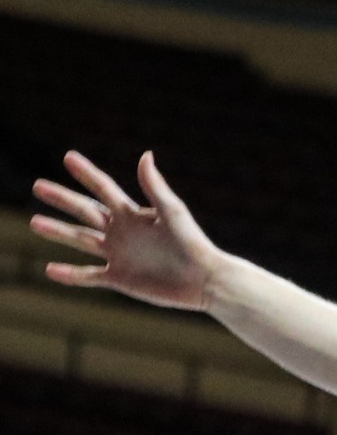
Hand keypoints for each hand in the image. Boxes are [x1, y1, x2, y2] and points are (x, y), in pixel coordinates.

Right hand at [30, 151, 225, 310]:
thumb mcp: (172, 212)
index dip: (86, 172)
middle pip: (85, 211)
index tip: (68, 156)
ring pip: (81, 240)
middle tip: (38, 185)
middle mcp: (122, 232)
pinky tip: (49, 269)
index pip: (104, 188)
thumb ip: (155, 187)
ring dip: (58, 231)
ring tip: (35, 221)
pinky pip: (88, 276)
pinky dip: (69, 275)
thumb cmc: (193, 243)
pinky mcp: (119, 278)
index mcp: (134, 214)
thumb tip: (145, 154)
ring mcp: (118, 255)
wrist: (204, 279)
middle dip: (62, 198)